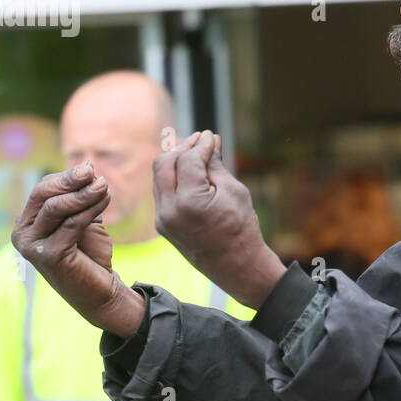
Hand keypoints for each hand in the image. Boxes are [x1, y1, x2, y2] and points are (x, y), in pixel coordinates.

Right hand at [11, 163, 145, 336]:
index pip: (41, 191)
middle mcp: (22, 235)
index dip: (65, 177)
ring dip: (83, 194)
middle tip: (94, 173)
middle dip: (70, 181)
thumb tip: (86, 166)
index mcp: (26, 224)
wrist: (101, 290)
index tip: (89, 168)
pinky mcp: (50, 256)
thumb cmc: (90, 255)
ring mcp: (33, 246)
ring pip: (56, 208)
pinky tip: (104, 200)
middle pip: (43, 196)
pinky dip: (89, 209)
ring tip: (104, 185)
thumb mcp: (83, 220)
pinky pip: (71, 224)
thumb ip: (80, 198)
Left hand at [153, 130, 285, 307]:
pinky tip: (189, 172)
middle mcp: (169, 210)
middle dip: (181, 148)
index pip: (188, 160)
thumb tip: (210, 141)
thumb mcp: (233, 192)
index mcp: (189, 201)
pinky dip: (173, 178)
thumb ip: (216, 165)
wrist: (236, 265)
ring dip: (174, 161)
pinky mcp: (162, 224)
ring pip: (159, 177)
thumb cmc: (241, 228)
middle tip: (199, 139)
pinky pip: (162, 192)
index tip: (210, 135)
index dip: (200, 144)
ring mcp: (162, 219)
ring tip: (194, 151)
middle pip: (164, 164)